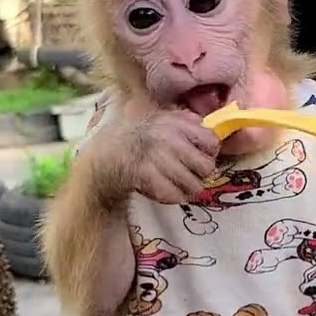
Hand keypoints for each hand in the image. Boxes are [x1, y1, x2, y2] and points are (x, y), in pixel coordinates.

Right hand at [93, 97, 220, 204]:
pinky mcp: (147, 177)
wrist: (103, 157)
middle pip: (206, 167)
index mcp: (175, 124)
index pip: (212, 141)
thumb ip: (183, 120)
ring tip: (176, 184)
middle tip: (189, 174)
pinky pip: (175, 196)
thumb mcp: (159, 119)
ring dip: (187, 189)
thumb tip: (203, 123)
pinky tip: (164, 190)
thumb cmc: (134, 137)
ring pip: (194, 185)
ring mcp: (158, 158)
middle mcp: (170, 139)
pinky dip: (172, 197)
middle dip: (200, 174)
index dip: (209, 153)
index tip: (200, 156)